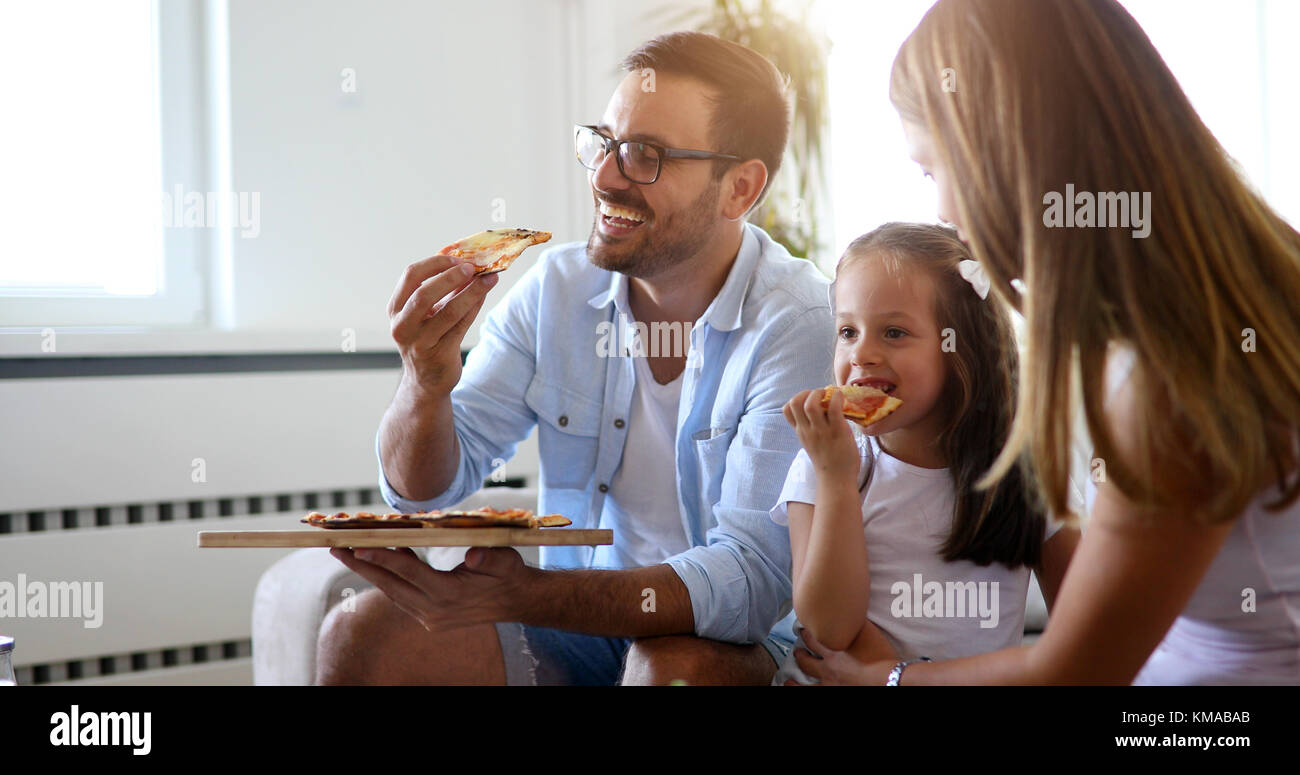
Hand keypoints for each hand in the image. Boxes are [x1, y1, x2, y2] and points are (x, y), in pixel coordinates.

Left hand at [330, 546, 530, 631]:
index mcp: (449, 594)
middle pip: (389, 585)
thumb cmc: (509, 574)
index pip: (408, 572)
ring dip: (370, 572)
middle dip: (361, 566)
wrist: (517, 602)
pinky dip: (388, 578)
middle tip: (334, 548)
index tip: (358, 545)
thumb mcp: (505, 560)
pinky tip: (379, 559)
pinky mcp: (429, 617)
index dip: (382, 557)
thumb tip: (473, 551)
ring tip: (347, 552)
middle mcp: (434, 610)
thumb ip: (488, 556)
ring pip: (391, 591)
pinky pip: (401, 595)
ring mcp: (429, 617)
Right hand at [388, 254, 498, 397]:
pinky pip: (461, 325)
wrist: (427, 380)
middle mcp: (402, 325)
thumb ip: (441, 290)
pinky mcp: (439, 354)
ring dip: (472, 291)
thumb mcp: (425, 313)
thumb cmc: (427, 339)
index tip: (457, 258)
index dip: (435, 263)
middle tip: (473, 267)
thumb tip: (467, 263)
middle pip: (424, 293)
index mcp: (396, 308)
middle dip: (451, 277)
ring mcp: (419, 342)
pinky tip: (484, 295)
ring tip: (489, 279)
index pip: (411, 276)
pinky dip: (474, 306)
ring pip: (448, 311)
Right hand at [783, 388, 858, 481]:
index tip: (809, 400)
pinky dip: (837, 398)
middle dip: (807, 392)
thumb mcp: (813, 444)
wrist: (837, 480)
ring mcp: (821, 431)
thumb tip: (824, 412)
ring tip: (830, 395)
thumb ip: (812, 430)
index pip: (786, 410)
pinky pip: (833, 408)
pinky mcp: (837, 431)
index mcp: (801, 432)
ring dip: (820, 393)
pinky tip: (841, 398)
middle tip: (821, 395)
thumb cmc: (829, 462)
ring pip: (810, 404)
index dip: (796, 399)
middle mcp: (807, 430)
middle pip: (794, 403)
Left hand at [787, 622, 898, 685]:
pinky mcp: (834, 694)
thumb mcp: (868, 631)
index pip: (813, 640)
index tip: (802, 630)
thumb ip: (855, 622)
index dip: (806, 634)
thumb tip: (850, 608)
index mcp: (832, 651)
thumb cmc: (880, 655)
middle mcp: (828, 669)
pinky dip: (803, 691)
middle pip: (806, 662)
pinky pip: (815, 694)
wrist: (886, 680)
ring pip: (805, 686)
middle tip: (796, 652)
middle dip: (800, 656)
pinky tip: (800, 690)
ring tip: (787, 682)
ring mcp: (830, 686)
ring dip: (794, 684)